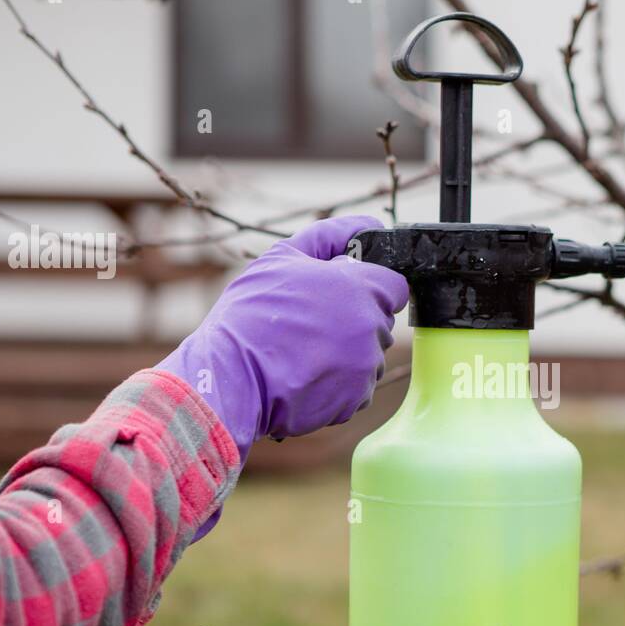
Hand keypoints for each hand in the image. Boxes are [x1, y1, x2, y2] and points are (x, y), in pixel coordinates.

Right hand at [158, 215, 407, 466]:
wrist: (229, 377)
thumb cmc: (251, 314)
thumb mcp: (283, 258)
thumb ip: (330, 235)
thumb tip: (369, 225)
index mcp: (361, 289)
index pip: (395, 286)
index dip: (370, 287)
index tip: (343, 295)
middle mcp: (372, 328)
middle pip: (380, 322)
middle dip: (355, 320)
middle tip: (312, 325)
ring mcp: (366, 368)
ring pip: (369, 356)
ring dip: (347, 353)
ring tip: (302, 353)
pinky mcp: (356, 400)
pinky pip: (357, 388)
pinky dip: (338, 384)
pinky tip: (304, 376)